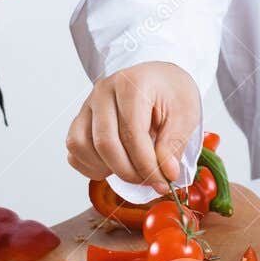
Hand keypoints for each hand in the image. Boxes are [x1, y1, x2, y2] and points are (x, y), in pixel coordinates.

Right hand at [66, 61, 200, 192]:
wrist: (158, 79)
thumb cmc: (171, 92)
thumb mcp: (185, 113)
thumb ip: (174, 143)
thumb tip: (167, 173)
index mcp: (131, 84)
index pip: (131, 133)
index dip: (147, 164)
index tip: (164, 181)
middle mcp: (103, 91)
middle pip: (104, 143)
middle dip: (129, 171)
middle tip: (150, 180)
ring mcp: (88, 104)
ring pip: (81, 146)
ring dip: (107, 168)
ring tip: (132, 169)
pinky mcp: (80, 118)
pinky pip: (74, 149)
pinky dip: (91, 165)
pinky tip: (114, 165)